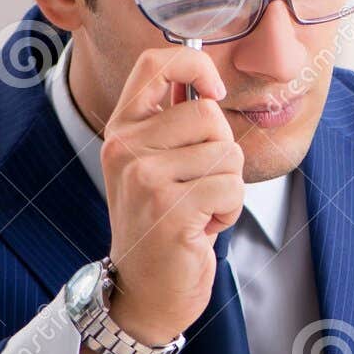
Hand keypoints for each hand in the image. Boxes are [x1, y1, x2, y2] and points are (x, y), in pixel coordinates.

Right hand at [97, 47, 241, 353]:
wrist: (146, 290)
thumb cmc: (163, 223)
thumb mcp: (157, 165)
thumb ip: (173, 122)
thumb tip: (206, 78)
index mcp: (123, 129)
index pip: (155, 62)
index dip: (195, 63)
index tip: (214, 91)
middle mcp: (126, 148)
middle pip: (209, 114)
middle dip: (223, 150)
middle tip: (201, 184)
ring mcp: (145, 179)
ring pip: (226, 153)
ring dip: (228, 185)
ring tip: (200, 208)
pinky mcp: (170, 209)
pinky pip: (231, 187)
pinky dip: (230, 210)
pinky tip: (205, 226)